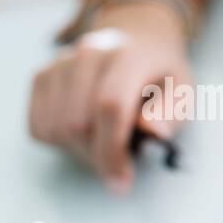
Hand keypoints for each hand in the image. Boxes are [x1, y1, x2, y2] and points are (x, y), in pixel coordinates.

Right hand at [29, 1, 190, 192]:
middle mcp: (88, 54)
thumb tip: (154, 132)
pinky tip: (88, 135)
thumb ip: (172, 112)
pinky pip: (40, 128)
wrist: (137, 41)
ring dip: (81, 153)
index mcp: (128, 56)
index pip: (109, 106)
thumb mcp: (183, 92)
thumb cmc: (162, 76)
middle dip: (99, 158)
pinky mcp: (41, 77)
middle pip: (78, 123)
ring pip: (56, 129)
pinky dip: (62, 144)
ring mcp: (59, 64)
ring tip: (107, 147)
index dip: (113, 150)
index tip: (122, 182)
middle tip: (121, 168)